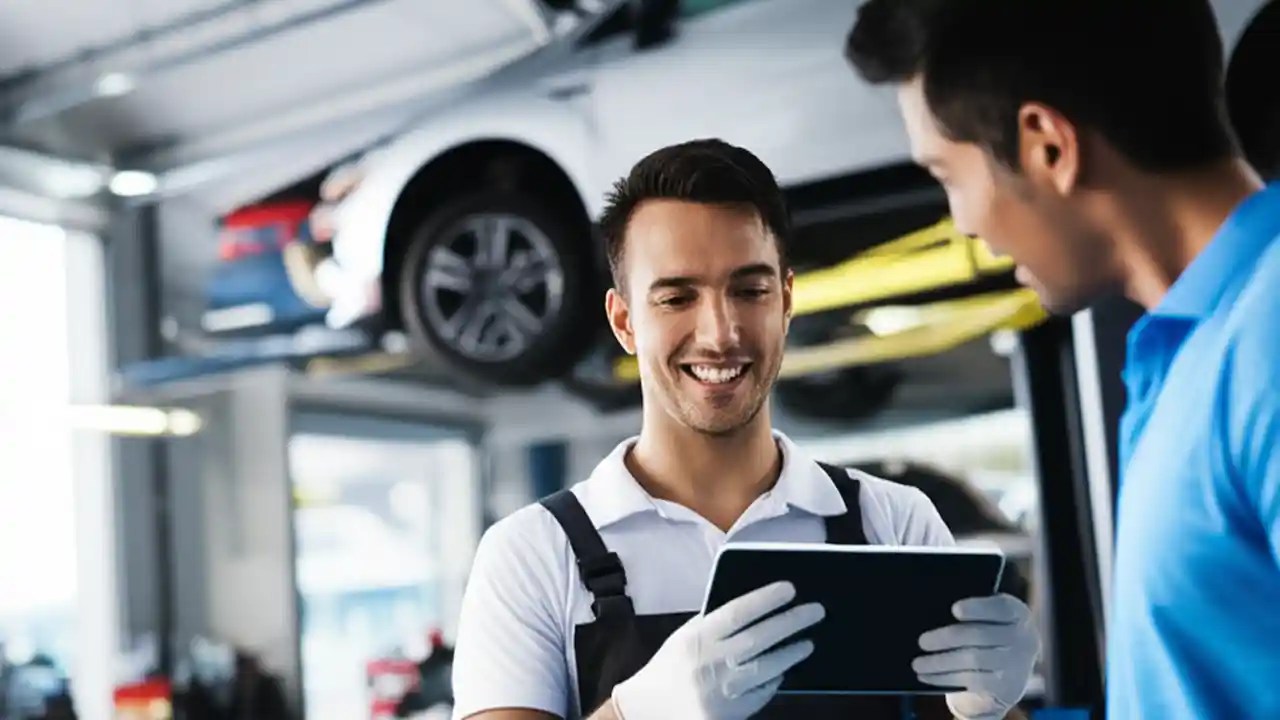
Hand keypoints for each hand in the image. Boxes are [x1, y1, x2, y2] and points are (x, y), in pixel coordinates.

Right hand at [611, 581, 822, 719]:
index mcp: (698, 637)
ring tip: (807, 642)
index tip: (790, 589)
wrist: (647, 710)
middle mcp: (711, 662)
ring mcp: (721, 692)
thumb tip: (752, 607)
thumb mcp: (685, 637)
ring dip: (790, 653)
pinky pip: (760, 695)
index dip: (766, 599)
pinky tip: (783, 671)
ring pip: (766, 669)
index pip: (738, 612)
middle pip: (760, 638)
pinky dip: (773, 681)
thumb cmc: (670, 667)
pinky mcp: (728, 715)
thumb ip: (714, 624)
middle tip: (816, 611)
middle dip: (791, 622)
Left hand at [912, 594, 1039, 719]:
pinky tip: (927, 676)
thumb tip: (932, 611)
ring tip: (917, 663)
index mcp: (1016, 613)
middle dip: (947, 638)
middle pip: (980, 635)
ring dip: (940, 662)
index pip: (1000, 607)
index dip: (978, 608)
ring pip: (973, 659)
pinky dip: (945, 677)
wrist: (1006, 674)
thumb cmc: (985, 636)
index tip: (955, 609)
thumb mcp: (986, 620)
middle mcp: (1023, 638)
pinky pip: (971, 680)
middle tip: (922, 641)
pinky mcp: (1007, 687)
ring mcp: (1017, 664)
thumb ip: (969, 613)